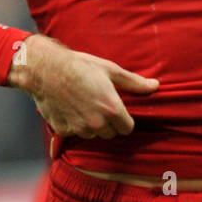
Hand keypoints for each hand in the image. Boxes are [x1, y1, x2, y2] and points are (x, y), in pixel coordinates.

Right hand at [7, 34, 158, 138]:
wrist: (46, 69)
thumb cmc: (80, 66)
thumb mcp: (110, 70)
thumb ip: (134, 82)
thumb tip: (155, 86)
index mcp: (112, 109)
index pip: (127, 129)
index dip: (123, 119)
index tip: (116, 109)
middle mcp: (97, 123)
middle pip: (110, 134)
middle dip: (107, 123)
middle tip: (98, 104)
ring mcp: (79, 129)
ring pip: (92, 135)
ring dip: (90, 125)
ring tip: (82, 104)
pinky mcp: (64, 130)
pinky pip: (75, 133)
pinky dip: (73, 124)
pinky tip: (69, 108)